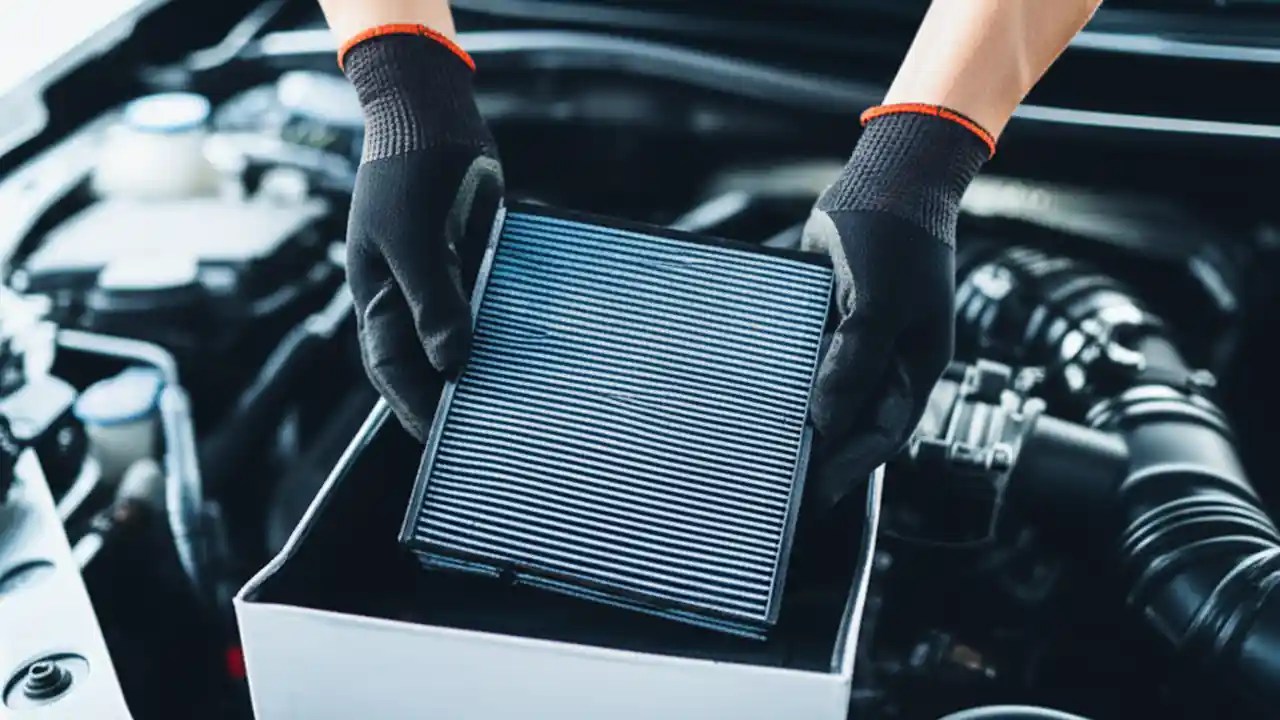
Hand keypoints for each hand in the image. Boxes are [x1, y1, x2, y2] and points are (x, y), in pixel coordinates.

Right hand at [342, 30, 502, 440]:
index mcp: (377, 299)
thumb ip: (431, 301)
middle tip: (489, 434)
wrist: (432, 115)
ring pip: (463, 342)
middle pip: (428, 365)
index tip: (443, 437)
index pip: (392, 369)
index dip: (415, 406)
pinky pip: (491, 310)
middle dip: (452, 399)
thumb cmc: (407, 174)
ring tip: (519, 405)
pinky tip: (537, 355)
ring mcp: (445, 283)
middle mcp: (410, 299)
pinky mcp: (477, 266)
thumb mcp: (412, 240)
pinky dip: (507, 333)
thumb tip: (450, 362)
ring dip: (485, 369)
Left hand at [802, 108, 988, 508]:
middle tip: (780, 481)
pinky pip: (809, 355)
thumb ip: (852, 368)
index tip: (814, 498)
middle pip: (853, 420)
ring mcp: (861, 337)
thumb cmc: (898, 235)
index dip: (848, 468)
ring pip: (828, 391)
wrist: (889, 171)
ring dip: (800, 415)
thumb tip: (824, 423)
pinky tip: (757, 394)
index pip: (882, 435)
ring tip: (763, 446)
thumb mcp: (878, 308)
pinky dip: (788, 375)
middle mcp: (890, 358)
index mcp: (917, 366)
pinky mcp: (832, 314)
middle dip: (822, 451)